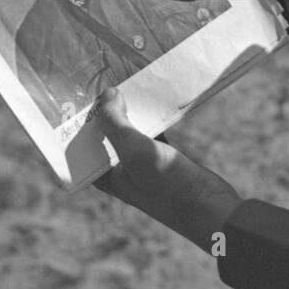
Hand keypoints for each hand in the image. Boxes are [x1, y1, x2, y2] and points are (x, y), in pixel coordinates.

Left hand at [91, 88, 241, 250]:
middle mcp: (119, 172)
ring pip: (128, 132)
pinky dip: (150, 118)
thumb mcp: (135, 151)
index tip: (78, 95)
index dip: (79, 123)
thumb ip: (116, 123)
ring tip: (126, 85)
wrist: (210, 207)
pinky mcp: (163, 159)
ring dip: (128, 112)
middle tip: (103, 81)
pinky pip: (150, 133)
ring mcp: (142, 165)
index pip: (82, 146)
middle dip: (105, 112)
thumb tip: (107, 94)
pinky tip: (153, 101)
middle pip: (105, 136)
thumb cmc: (167, 185)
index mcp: (104, 177)